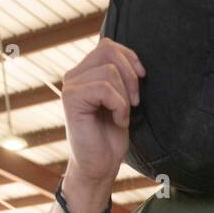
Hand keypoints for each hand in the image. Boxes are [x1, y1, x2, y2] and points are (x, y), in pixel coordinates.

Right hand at [61, 38, 144, 186]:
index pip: (108, 45)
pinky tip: (117, 121)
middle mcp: (74, 76)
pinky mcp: (71, 98)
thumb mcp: (121, 101)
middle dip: (130, 75)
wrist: (99, 167)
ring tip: (122, 116)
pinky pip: (104, 88)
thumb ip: (120, 77)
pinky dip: (119, 105)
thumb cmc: (110, 138)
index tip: (142, 77)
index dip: (129, 57)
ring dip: (125, 96)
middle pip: (108, 51)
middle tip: (135, 101)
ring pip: (109, 71)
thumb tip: (132, 58)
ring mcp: (71, 86)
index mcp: (85, 73)